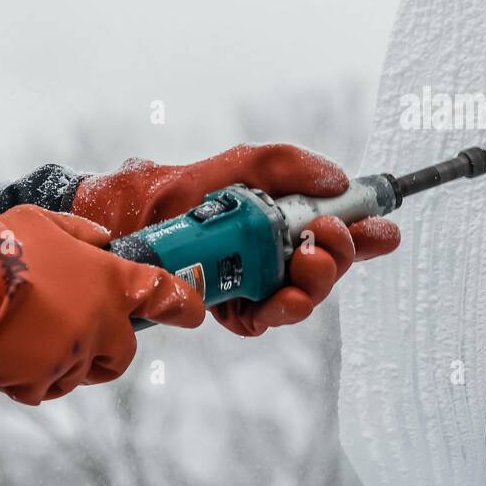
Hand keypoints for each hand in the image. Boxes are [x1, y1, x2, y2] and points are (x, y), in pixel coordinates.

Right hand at [0, 198, 204, 403]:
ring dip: (62, 360)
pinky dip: (31, 375)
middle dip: (105, 349)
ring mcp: (74, 353)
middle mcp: (100, 322)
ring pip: (80, 372)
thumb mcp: (46, 220)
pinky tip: (10, 349)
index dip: (182, 305)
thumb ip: (81, 232)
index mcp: (109, 281)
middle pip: (122, 353)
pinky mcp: (44, 379)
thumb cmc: (4, 245)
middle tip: (74, 332)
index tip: (193, 313)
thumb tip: (101, 239)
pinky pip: (45, 387)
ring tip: (27, 333)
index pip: (161, 294)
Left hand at [71, 143, 399, 336]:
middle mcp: (267, 250)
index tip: (383, 230)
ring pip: (300, 296)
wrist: (103, 222)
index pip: (332, 226)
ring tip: (303, 263)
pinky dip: (273, 312)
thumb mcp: (224, 167)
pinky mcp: (225, 308)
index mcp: (273, 214)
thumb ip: (277, 165)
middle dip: (338, 256)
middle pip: (326, 265)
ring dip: (312, 285)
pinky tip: (274, 300)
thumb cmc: (158, 192)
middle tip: (324, 237)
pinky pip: (260, 321)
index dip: (365, 233)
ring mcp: (248, 281)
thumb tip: (335, 176)